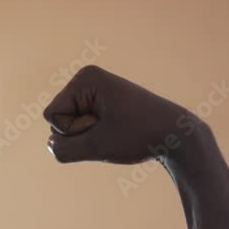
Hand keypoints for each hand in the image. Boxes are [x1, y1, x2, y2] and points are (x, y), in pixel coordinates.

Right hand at [43, 66, 211, 164]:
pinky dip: (93, 137)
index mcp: (85, 78)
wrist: (177, 134)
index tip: (107, 125)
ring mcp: (92, 91)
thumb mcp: (97, 147)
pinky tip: (115, 132)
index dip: (75, 130)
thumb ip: (63, 150)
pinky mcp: (99, 104)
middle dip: (82, 133)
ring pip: (67, 127)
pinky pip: (78, 128)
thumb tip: (51, 146)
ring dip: (88, 137)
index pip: (52, 116)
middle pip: (57, 121)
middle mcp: (86, 80)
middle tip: (114, 130)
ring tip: (117, 131)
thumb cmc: (139, 137)